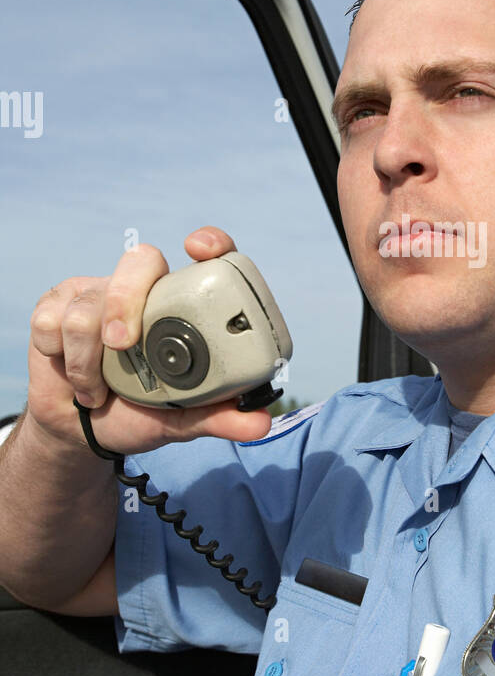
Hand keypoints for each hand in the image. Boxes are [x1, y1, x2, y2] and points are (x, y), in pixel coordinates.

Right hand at [25, 227, 272, 454]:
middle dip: (125, 300)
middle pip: (140, 262)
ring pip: (88, 303)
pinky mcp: (57, 304)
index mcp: (184, 306)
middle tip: (122, 344)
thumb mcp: (183, 420)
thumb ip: (219, 416)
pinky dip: (63, 358)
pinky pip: (53, 318)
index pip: (207, 256)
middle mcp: (145, 290)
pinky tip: (74, 376)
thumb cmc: (139, 415)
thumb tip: (260, 423)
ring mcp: (100, 292)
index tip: (198, 249)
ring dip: (88, 359)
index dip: (210, 242)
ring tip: (99, 391)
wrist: (82, 432)